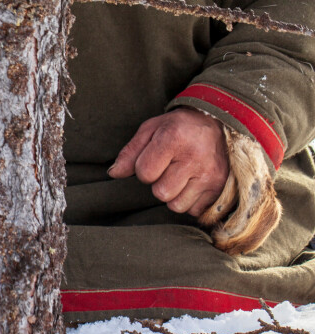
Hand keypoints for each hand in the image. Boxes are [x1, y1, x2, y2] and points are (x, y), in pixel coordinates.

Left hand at [108, 108, 228, 216]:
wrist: (216, 123)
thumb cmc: (177, 128)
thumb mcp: (150, 130)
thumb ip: (130, 152)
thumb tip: (114, 173)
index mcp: (174, 138)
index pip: (145, 172)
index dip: (143, 169)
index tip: (153, 160)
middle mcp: (195, 158)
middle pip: (161, 192)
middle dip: (158, 183)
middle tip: (168, 169)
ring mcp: (210, 174)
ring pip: (176, 205)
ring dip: (173, 195)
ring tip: (180, 177)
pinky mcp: (220, 188)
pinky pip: (193, 210)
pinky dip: (189, 201)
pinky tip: (192, 184)